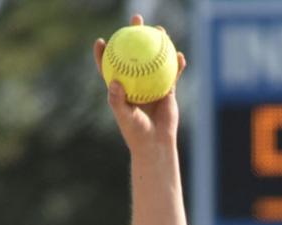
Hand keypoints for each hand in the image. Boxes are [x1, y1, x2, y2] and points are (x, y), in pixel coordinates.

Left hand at [94, 14, 186, 150]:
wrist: (156, 145)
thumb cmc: (137, 134)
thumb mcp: (125, 118)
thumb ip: (117, 100)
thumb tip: (113, 81)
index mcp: (121, 88)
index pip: (110, 66)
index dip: (103, 53)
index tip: (101, 41)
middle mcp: (136, 83)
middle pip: (134, 54)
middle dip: (134, 35)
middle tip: (136, 22)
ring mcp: (151, 85)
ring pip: (154, 59)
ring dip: (158, 42)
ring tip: (161, 30)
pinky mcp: (167, 91)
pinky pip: (172, 73)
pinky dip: (176, 64)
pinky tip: (180, 56)